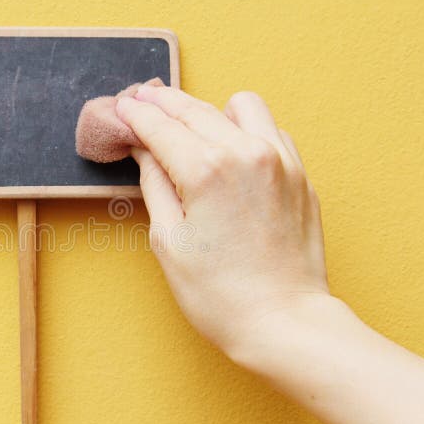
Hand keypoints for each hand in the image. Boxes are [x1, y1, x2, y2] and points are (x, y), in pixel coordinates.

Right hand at [116, 88, 330, 355]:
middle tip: (142, 100)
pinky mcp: (300, 174)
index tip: (123, 106)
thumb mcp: (168, 241)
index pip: (160, 126)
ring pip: (241, 106)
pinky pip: (271, 130)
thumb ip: (155, 185)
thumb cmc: (220, 295)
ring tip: (194, 129)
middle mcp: (246, 153)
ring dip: (211, 111)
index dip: (136, 114)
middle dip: (163, 103)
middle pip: (195, 109)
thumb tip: (145, 151)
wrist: (284, 322)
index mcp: (206, 170)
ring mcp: (280, 160)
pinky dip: (247, 131)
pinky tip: (232, 151)